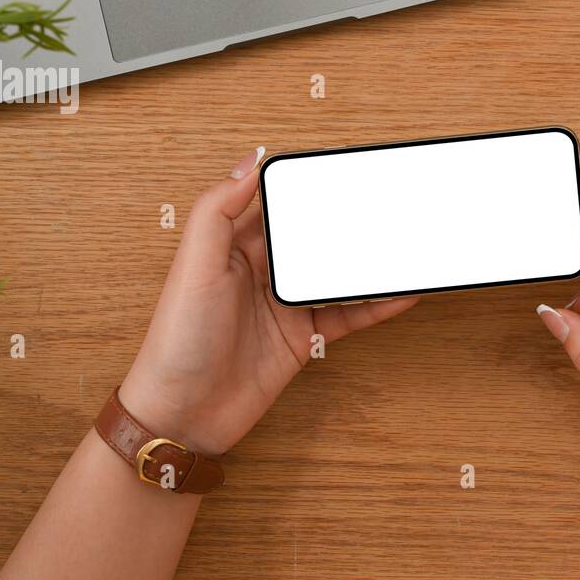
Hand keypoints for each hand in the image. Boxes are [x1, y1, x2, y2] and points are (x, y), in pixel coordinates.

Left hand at [119, 148, 417, 454]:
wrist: (183, 415)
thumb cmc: (176, 342)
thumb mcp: (194, 266)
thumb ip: (218, 211)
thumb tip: (248, 164)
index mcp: (231, 247)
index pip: (275, 205)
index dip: (303, 188)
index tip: (338, 168)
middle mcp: (260, 273)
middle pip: (313, 238)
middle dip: (347, 221)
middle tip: (385, 201)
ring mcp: (284, 307)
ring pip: (336, 275)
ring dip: (367, 261)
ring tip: (403, 241)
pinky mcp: (302, 340)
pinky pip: (348, 316)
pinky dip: (377, 304)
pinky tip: (402, 292)